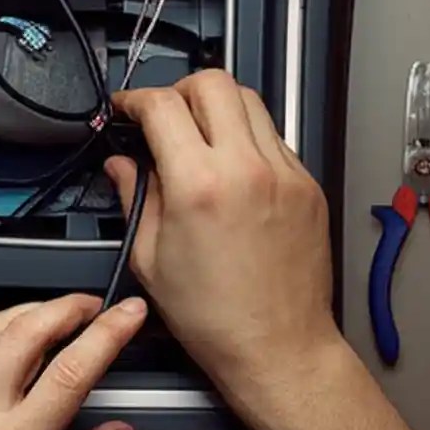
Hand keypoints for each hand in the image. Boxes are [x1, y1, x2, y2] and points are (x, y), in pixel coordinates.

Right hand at [105, 70, 341, 405]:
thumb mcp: (151, 260)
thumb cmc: (218, 319)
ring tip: (199, 137)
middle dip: (179, 90)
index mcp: (199, 186)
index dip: (134, 99)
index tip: (127, 108)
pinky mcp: (307, 185)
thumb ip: (135, 198)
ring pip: (250, 99)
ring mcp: (284, 173)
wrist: (277, 347)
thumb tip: (123, 166)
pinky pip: (273, 136)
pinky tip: (231, 167)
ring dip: (217, 106)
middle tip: (163, 115)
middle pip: (212, 82)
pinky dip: (247, 137)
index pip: (162, 106)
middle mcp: (247, 169)